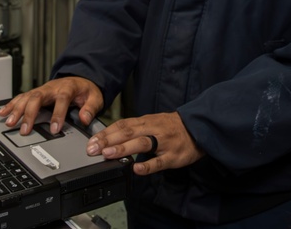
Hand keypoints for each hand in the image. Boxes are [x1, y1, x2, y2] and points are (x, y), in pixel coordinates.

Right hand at [0, 77, 102, 135]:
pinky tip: (2, 112)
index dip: (58, 114)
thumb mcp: (95, 97)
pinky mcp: (35, 93)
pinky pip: (21, 97)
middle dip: (30, 113)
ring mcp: (42, 90)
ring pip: (27, 97)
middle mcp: (52, 88)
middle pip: (38, 97)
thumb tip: (85, 118)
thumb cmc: (85, 90)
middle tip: (25, 129)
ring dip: (17, 110)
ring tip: (9, 122)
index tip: (55, 129)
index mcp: (67, 88)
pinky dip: (11, 104)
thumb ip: (91, 108)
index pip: (61, 100)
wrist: (79, 79)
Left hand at [86, 112, 203, 175]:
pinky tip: (136, 169)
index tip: (91, 141)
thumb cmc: (172, 127)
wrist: (198, 128)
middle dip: (108, 140)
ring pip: (142, 143)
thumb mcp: (152, 122)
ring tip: (108, 154)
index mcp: (146, 121)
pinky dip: (147, 165)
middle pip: (128, 132)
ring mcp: (163, 142)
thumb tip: (111, 137)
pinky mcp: (173, 156)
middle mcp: (153, 129)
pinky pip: (159, 161)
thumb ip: (134, 129)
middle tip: (92, 148)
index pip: (123, 124)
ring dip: (123, 149)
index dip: (106, 132)